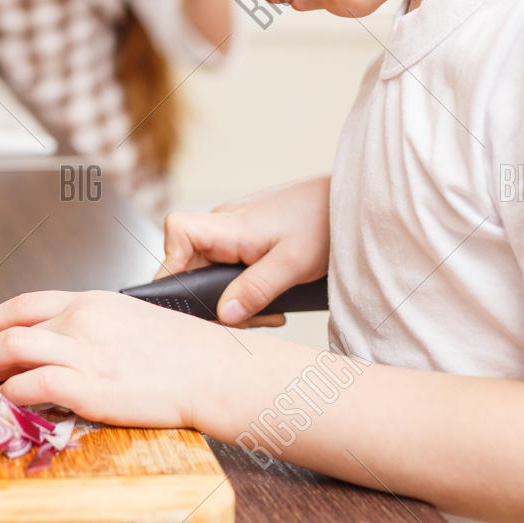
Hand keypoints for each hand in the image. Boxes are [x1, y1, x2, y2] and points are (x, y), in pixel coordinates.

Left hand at [0, 290, 222, 427]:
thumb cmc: (184, 353)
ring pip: (10, 349)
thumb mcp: (131, 322)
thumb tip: (64, 346)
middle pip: (6, 325)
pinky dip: (9, 395)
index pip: (23, 303)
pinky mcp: (92, 388)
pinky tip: (5, 406)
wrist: (216, 371)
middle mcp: (82, 320)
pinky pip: (33, 386)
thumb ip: (94, 328)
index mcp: (92, 301)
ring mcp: (86, 352)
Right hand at [158, 176, 329, 324]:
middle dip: (213, 300)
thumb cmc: (324, 222)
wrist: (351, 203)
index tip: (190, 296)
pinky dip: (244, 290)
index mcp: (229, 225)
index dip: (172, 264)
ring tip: (269, 312)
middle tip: (248, 319)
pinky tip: (270, 301)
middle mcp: (225, 225)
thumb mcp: (293, 264)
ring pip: (212, 272)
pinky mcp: (247, 240)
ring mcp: (235, 232)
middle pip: (192, 265)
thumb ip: (256, 290)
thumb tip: (222, 316)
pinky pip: (230, 268)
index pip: (177, 231)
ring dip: (233, 300)